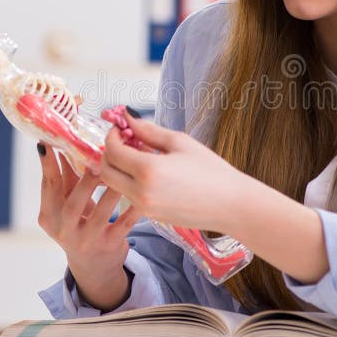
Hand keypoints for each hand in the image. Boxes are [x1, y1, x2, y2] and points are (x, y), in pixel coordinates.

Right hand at [37, 142, 141, 310]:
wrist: (94, 266)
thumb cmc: (80, 224)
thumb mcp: (68, 204)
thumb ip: (67, 178)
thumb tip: (64, 142)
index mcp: (49, 216)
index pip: (48, 187)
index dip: (48, 164)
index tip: (51, 142)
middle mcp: (64, 230)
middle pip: (72, 204)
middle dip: (86, 182)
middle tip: (98, 161)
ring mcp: (87, 240)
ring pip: (101, 213)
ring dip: (113, 190)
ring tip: (125, 171)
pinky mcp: (109, 245)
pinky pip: (123, 223)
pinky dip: (133, 208)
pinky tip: (142, 193)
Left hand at [97, 111, 252, 232]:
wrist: (230, 205)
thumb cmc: (211, 171)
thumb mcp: (180, 143)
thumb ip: (149, 131)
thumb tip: (128, 119)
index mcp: (148, 170)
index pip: (112, 151)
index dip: (112, 136)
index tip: (121, 128)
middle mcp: (141, 192)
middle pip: (105, 171)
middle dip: (110, 153)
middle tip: (125, 141)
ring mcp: (144, 208)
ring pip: (115, 185)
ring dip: (119, 168)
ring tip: (141, 155)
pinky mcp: (150, 216)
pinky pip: (130, 195)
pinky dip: (131, 181)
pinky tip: (151, 172)